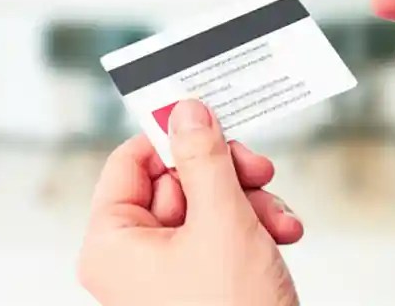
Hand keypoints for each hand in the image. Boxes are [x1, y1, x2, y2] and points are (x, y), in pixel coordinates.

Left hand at [77, 99, 302, 305]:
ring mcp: (163, 274)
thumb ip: (204, 158)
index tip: (210, 116)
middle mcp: (130, 258)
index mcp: (111, 243)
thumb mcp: (221, 222)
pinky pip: (219, 235)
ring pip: (205, 205)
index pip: (129, 162)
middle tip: (259, 170)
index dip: (172, 136)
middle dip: (227, 175)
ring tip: (279, 218)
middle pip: (175, 180)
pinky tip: (283, 235)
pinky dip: (252, 228)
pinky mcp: (196, 283)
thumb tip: (185, 110)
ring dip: (249, 202)